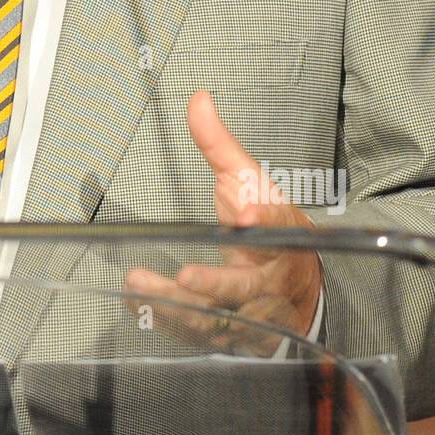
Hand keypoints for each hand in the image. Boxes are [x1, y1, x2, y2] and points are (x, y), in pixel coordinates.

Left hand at [124, 91, 321, 355]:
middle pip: (246, 288)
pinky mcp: (227, 334)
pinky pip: (197, 333)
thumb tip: (198, 100)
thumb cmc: (267, 226)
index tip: (246, 212)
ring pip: (217, 319)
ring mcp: (250, 314)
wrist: (296, 284)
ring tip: (140, 284)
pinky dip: (165, 319)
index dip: (262, 219)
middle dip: (216, 284)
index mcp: (280, 235)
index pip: (276, 226)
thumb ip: (220, 144)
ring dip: (177, 306)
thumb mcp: (248, 179)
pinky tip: (138, 300)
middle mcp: (269, 280)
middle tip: (188, 275)